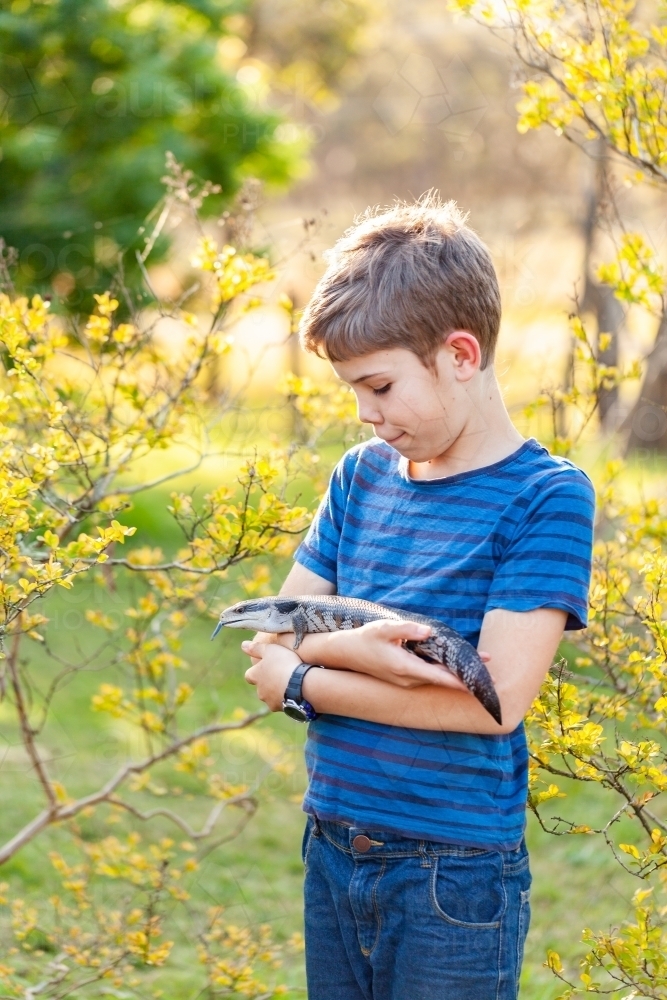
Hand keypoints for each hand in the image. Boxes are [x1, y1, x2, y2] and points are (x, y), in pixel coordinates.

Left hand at [243, 640, 301, 710]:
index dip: (257, 671)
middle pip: (261, 687)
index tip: (265, 667)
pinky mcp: (281, 709)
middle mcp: (259, 691)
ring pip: (271, 697)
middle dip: (267, 683)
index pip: (249, 675)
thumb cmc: (283, 663)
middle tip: (279, 675)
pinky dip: (287, 698)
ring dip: (277, 691)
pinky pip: (282, 703)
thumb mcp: (269, 649)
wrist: (299, 684)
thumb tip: (243, 645)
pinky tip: (296, 692)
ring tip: (290, 684)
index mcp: (254, 676)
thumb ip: (256, 648)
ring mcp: (270, 702)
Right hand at [274, 619, 490, 690]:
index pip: (439, 677)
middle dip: (466, 677)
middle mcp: (408, 679)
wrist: (344, 653)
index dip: (460, 681)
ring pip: (437, 678)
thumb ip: (406, 629)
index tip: (479, 684)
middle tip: (492, 673)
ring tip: (481, 667)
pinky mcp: (404, 677)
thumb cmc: (364, 639)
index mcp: (405, 668)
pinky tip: (456, 665)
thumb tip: (428, 630)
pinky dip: (444, 672)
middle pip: (443, 680)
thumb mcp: (383, 628)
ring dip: (457, 674)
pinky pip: (429, 676)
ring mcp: (406, 680)